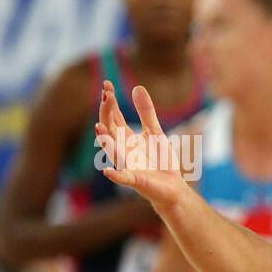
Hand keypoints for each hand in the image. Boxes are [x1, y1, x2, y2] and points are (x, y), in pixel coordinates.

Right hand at [95, 80, 191, 211]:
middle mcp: (122, 150)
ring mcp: (127, 165)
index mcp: (126, 138)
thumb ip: (146, 112)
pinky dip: (116, 175)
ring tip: (99, 127)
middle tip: (107, 96)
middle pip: (110, 129)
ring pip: (113, 152)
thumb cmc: (160, 160)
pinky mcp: (136, 180)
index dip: (110, 102)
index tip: (107, 85)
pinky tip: (107, 171)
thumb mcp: (155, 132)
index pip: (113, 117)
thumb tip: (137, 87)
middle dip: (107, 114)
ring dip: (106, 141)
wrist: (173, 187)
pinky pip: (123, 178)